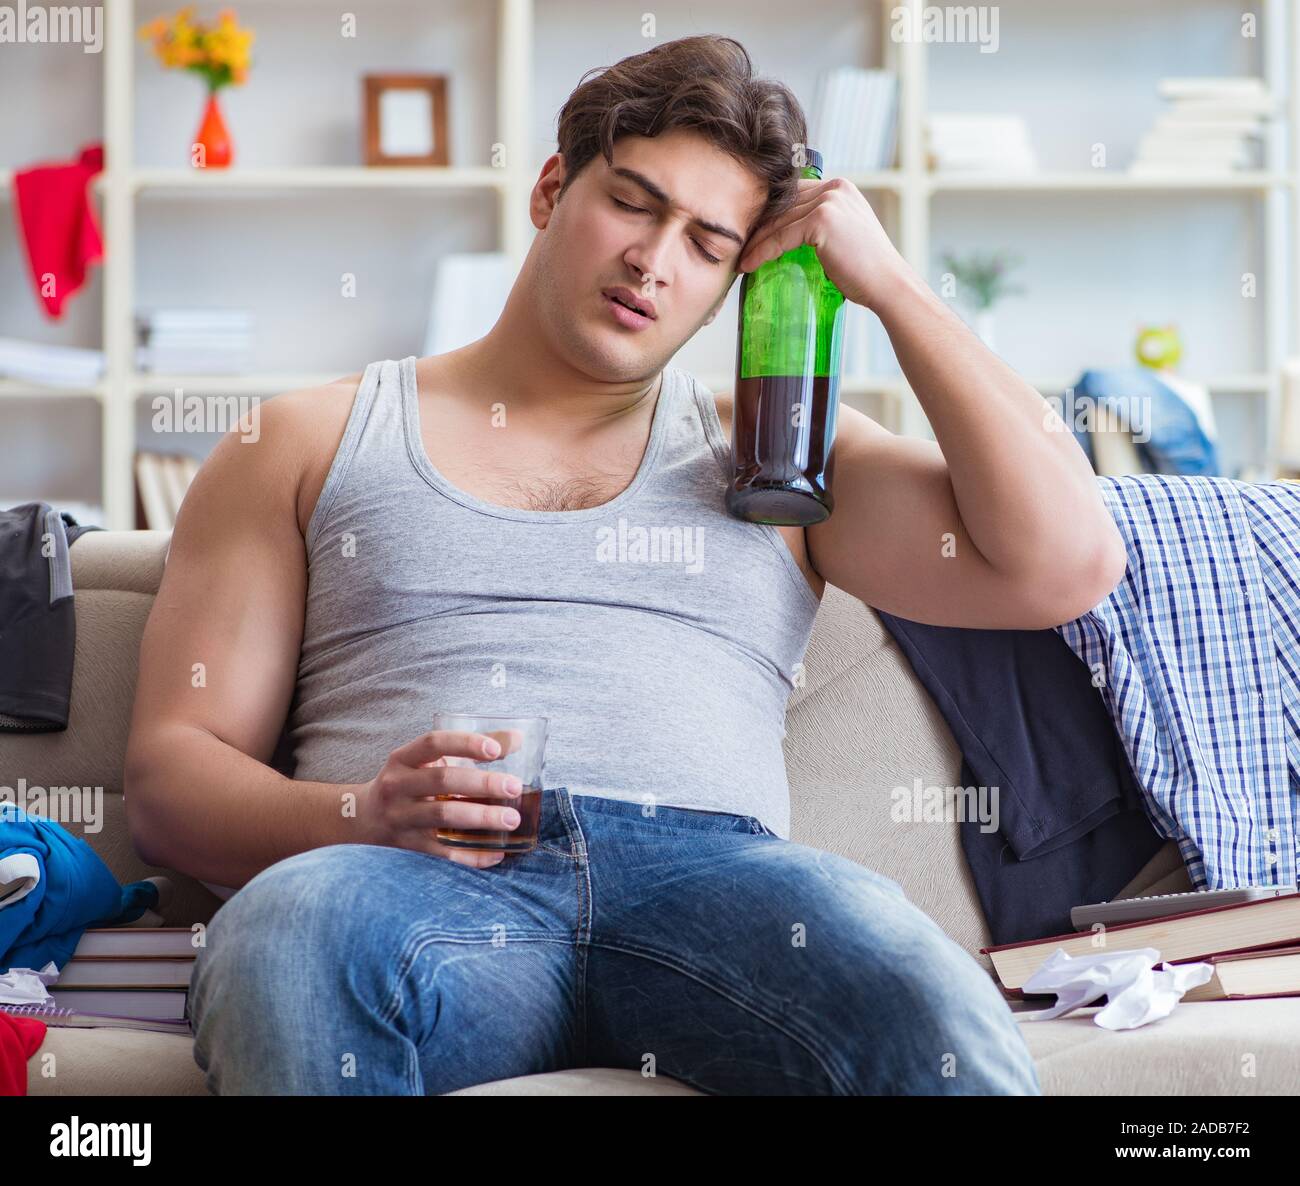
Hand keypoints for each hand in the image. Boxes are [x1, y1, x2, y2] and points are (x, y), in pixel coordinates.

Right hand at [358, 729, 524, 867]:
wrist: (362, 820)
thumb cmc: (409, 783)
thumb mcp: (427, 761)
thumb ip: (469, 748)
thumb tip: (517, 739)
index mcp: (404, 759)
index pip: (433, 743)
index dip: (465, 743)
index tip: (495, 750)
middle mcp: (397, 786)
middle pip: (441, 781)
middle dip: (482, 784)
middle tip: (515, 787)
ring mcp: (400, 818)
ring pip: (442, 817)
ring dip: (480, 818)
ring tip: (512, 819)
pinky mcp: (408, 847)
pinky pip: (443, 853)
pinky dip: (471, 855)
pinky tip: (497, 852)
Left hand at [735, 177, 907, 312]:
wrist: (887, 284)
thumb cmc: (865, 269)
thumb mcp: (843, 235)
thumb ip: (820, 225)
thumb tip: (788, 234)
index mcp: (840, 187)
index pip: (793, 196)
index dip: (769, 215)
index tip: (751, 235)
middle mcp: (835, 188)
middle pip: (783, 206)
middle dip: (759, 227)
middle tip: (739, 247)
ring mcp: (829, 201)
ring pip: (779, 221)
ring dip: (755, 242)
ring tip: (740, 260)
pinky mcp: (823, 220)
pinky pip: (781, 236)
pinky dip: (762, 252)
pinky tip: (749, 265)